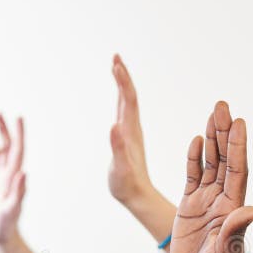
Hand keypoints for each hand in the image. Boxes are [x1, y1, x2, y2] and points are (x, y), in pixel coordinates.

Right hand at [0, 114, 25, 244]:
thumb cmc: (5, 225)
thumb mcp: (11, 209)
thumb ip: (18, 191)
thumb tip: (23, 172)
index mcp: (13, 176)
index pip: (17, 149)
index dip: (19, 133)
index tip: (18, 117)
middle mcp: (5, 174)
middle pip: (5, 146)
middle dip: (2, 130)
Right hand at [108, 55, 152, 204]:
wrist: (138, 196)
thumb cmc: (127, 185)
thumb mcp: (121, 167)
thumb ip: (118, 147)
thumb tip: (114, 125)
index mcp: (131, 131)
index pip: (129, 99)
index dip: (123, 80)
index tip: (117, 62)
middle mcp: (133, 128)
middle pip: (129, 96)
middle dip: (122, 76)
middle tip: (115, 56)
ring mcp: (131, 133)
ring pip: (128, 103)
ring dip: (122, 84)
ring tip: (116, 69)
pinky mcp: (127, 139)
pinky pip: (125, 113)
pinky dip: (121, 99)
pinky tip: (119, 97)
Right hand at [170, 101, 252, 252]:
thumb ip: (235, 232)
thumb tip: (252, 209)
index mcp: (234, 210)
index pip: (237, 171)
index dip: (238, 146)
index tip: (240, 122)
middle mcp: (222, 202)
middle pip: (225, 160)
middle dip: (224, 133)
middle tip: (223, 105)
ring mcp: (205, 204)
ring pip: (210, 165)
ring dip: (211, 139)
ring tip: (213, 113)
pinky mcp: (188, 210)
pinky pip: (192, 178)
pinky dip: (194, 159)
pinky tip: (196, 141)